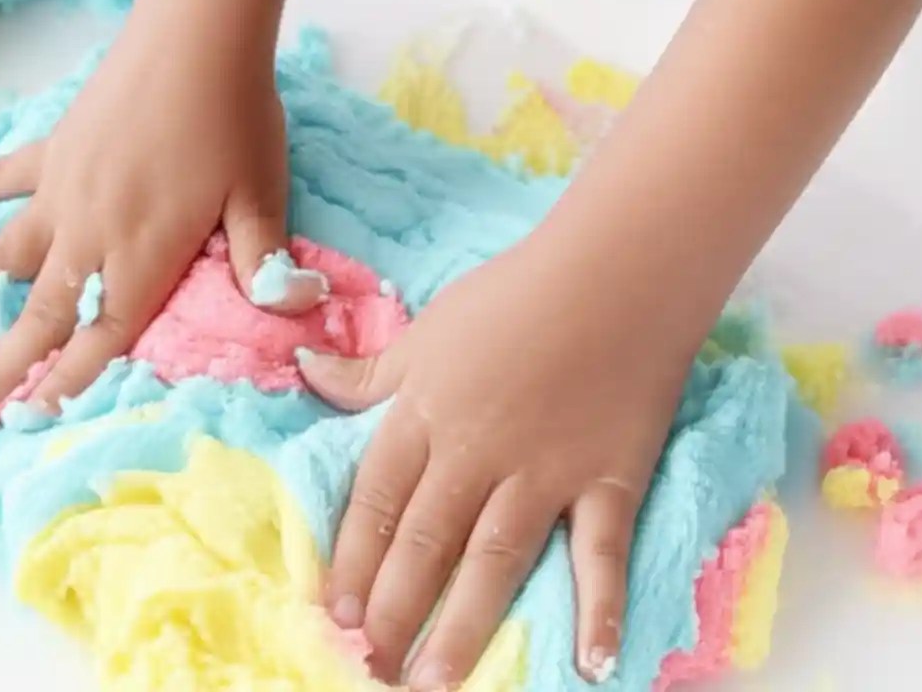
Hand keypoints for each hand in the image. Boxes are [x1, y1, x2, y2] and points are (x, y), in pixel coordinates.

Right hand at [0, 0, 316, 434]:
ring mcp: (61, 192)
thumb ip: (264, 260)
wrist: (195, 41)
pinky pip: (4, 179)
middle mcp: (89, 236)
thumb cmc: (233, 120)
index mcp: (141, 259)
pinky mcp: (53, 151)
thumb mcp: (260, 197)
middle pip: (38, 316)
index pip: (98, 339)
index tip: (22, 424)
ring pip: (1, 261)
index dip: (63, 386)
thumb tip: (295, 306)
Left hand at [299, 240, 696, 688]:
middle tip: (371, 669)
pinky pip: (601, 551)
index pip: (375, 502)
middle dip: (392, 611)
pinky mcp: (609, 479)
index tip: (333, 615)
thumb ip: (368, 369)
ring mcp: (544, 471)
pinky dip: (599, 606)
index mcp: (424, 415)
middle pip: (423, 543)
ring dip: (463, 626)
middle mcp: (476, 453)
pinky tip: (592, 663)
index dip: (351, 562)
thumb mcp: (426, 330)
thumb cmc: (514, 294)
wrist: (615, 271)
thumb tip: (305, 370)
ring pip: (493, 559)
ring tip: (434, 682)